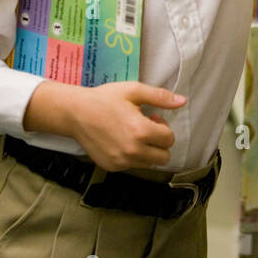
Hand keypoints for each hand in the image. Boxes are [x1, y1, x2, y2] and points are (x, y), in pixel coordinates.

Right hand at [68, 81, 185, 171]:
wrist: (75, 113)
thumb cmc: (104, 99)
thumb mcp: (133, 91)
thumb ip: (160, 97)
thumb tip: (182, 101)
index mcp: (141, 131)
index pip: (169, 139)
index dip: (163, 127)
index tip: (152, 118)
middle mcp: (133, 151)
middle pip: (164, 157)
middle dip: (159, 143)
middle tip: (146, 129)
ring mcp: (122, 161)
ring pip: (149, 164)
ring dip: (147, 151)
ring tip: (132, 134)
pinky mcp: (112, 167)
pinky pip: (132, 166)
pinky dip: (132, 157)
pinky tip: (120, 141)